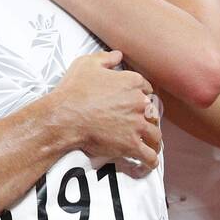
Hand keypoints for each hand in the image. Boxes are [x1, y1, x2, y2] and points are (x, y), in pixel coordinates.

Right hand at [50, 51, 160, 169]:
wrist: (64, 116)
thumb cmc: (73, 90)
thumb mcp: (86, 64)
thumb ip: (106, 58)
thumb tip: (118, 55)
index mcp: (131, 82)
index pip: (146, 88)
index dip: (143, 95)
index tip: (138, 102)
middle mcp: (139, 103)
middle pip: (152, 112)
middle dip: (149, 118)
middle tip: (143, 124)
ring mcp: (137, 125)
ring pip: (155, 134)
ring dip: (154, 140)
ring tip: (152, 145)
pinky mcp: (131, 144)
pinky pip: (148, 156)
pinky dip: (150, 161)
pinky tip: (149, 164)